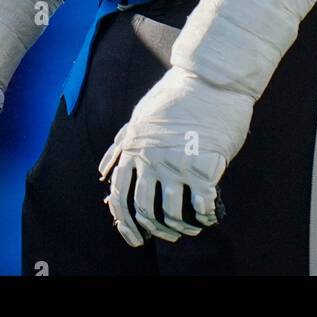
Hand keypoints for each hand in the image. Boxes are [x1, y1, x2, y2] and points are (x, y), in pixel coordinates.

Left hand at [99, 66, 251, 246]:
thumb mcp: (142, 114)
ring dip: (181, 227)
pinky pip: (201, 206)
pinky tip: (208, 215)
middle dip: (155, 229)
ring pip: (172, 213)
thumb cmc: (178, 93)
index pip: (120, 196)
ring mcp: (177, 165)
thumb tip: (103, 170)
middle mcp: (152, 159)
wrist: (212, 78)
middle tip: (167, 235)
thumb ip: (124, 142)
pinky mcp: (204, 167)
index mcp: (134, 147)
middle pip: (145, 210)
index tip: (135, 237)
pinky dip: (205, 217)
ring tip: (190, 228)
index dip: (125, 223)